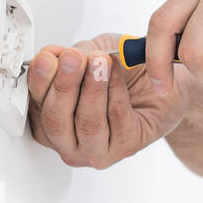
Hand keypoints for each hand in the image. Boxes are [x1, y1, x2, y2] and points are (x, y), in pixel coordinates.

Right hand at [26, 32, 191, 168]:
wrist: (166, 84)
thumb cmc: (126, 72)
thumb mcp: (94, 53)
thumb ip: (73, 55)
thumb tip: (55, 56)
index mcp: (50, 119)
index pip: (35, 104)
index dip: (39, 80)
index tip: (49, 57)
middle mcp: (68, 141)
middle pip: (56, 119)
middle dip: (64, 85)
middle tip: (74, 58)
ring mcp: (96, 149)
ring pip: (87, 122)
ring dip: (92, 88)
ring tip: (100, 62)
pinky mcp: (126, 147)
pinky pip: (117, 118)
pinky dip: (116, 91)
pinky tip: (117, 73)